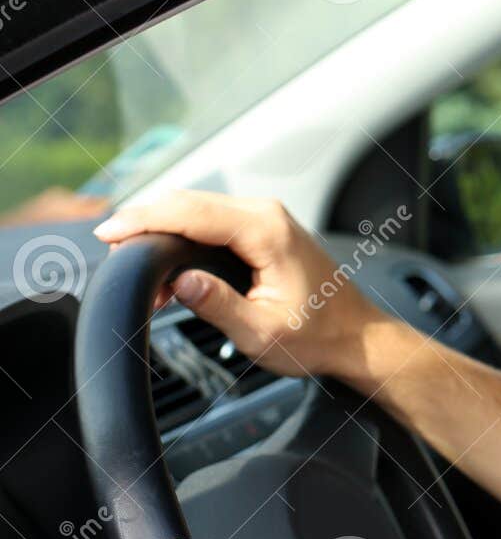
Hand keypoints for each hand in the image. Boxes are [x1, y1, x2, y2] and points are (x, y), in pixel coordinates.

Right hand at [92, 190, 390, 379]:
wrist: (354, 335)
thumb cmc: (317, 336)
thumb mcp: (262, 331)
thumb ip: (217, 305)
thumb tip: (177, 283)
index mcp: (267, 232)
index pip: (192, 212)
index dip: (145, 219)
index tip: (109, 233)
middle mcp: (267, 214)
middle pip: (190, 202)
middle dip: (146, 221)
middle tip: (112, 252)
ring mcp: (266, 217)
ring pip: (198, 207)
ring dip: (162, 226)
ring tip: (134, 261)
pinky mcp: (263, 228)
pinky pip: (212, 218)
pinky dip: (182, 231)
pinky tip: (164, 258)